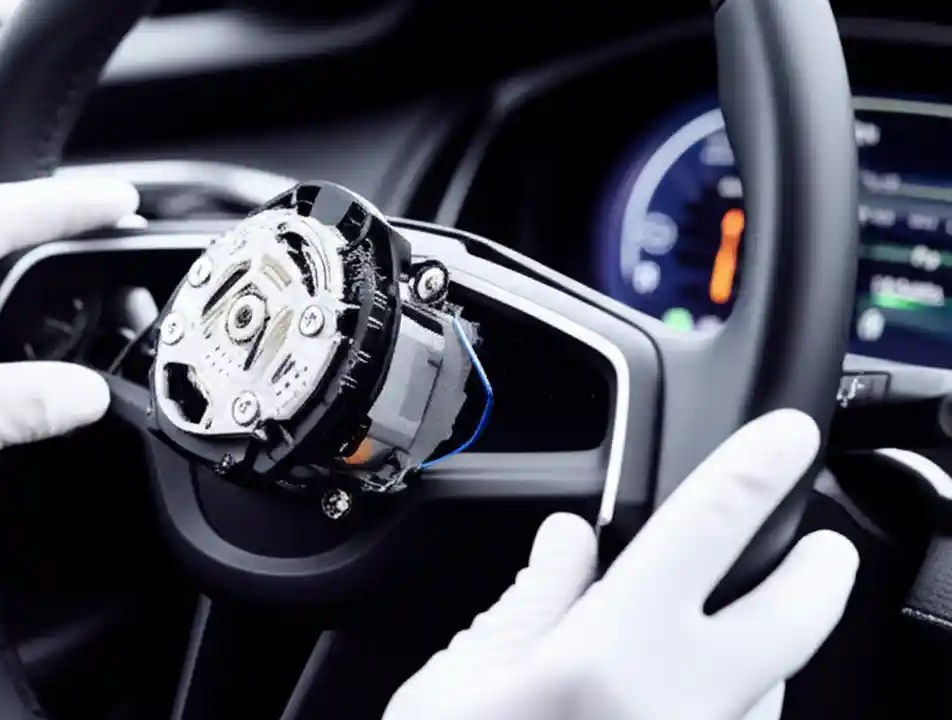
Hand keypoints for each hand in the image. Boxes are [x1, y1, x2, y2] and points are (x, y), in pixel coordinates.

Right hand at [384, 409, 859, 719]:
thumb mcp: (461, 680)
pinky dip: (722, 709)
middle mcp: (682, 710)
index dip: (756, 469)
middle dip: (821, 570)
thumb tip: (568, 541)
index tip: (786, 437)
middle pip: (798, 616)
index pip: (709, 530)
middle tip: (816, 550)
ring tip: (676, 660)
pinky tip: (663, 709)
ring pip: (770, 689)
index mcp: (609, 656)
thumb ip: (529, 601)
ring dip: (748, 659)